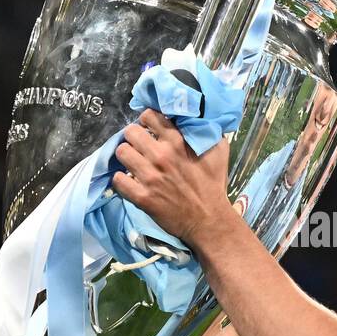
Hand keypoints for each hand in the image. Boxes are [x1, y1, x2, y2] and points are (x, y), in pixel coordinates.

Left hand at [111, 108, 233, 248]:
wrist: (209, 219)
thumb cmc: (214, 184)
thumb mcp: (219, 151)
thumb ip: (206, 131)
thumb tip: (198, 117)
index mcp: (177, 141)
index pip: (148, 116)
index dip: (146, 122)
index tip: (149, 130)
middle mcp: (161, 156)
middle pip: (129, 132)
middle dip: (134, 138)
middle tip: (139, 147)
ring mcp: (150, 177)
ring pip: (121, 152)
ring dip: (127, 157)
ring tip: (134, 164)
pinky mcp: (142, 197)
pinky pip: (118, 180)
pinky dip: (122, 180)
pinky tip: (131, 182)